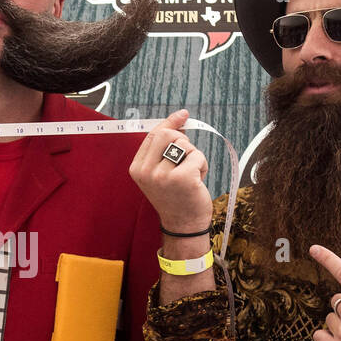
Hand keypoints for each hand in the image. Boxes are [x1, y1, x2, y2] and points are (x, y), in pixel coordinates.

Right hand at [129, 108, 211, 232]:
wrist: (183, 225)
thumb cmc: (175, 196)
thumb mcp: (160, 172)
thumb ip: (164, 148)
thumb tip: (179, 118)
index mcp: (137, 168)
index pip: (153, 134)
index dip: (170, 123)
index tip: (182, 115)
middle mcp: (146, 172)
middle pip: (167, 135)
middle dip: (183, 141)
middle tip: (186, 159)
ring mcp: (163, 176)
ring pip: (184, 145)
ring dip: (193, 156)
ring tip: (191, 174)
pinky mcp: (182, 178)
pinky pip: (197, 156)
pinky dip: (202, 165)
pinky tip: (197, 181)